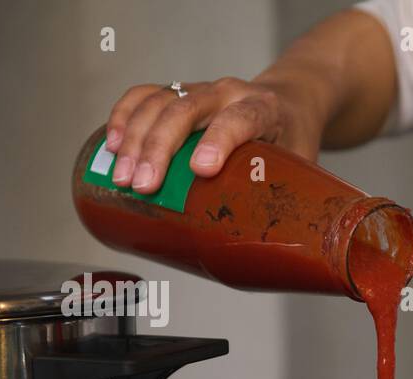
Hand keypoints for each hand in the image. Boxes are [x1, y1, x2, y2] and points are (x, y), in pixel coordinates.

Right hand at [103, 76, 320, 193]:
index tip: (201, 170)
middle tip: (143, 187)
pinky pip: (144, 95)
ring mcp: (201, 90)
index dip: (219, 140)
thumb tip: (274, 255)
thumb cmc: (292, 142)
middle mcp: (230, 93)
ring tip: (121, 178)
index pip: (240, 119)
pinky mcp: (179, 93)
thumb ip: (288, 201)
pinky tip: (111, 145)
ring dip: (134, 138)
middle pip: (187, 110)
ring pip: (160, 102)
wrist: (288, 104)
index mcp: (264, 109)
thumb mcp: (300, 168)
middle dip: (159, 148)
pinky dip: (124, 116)